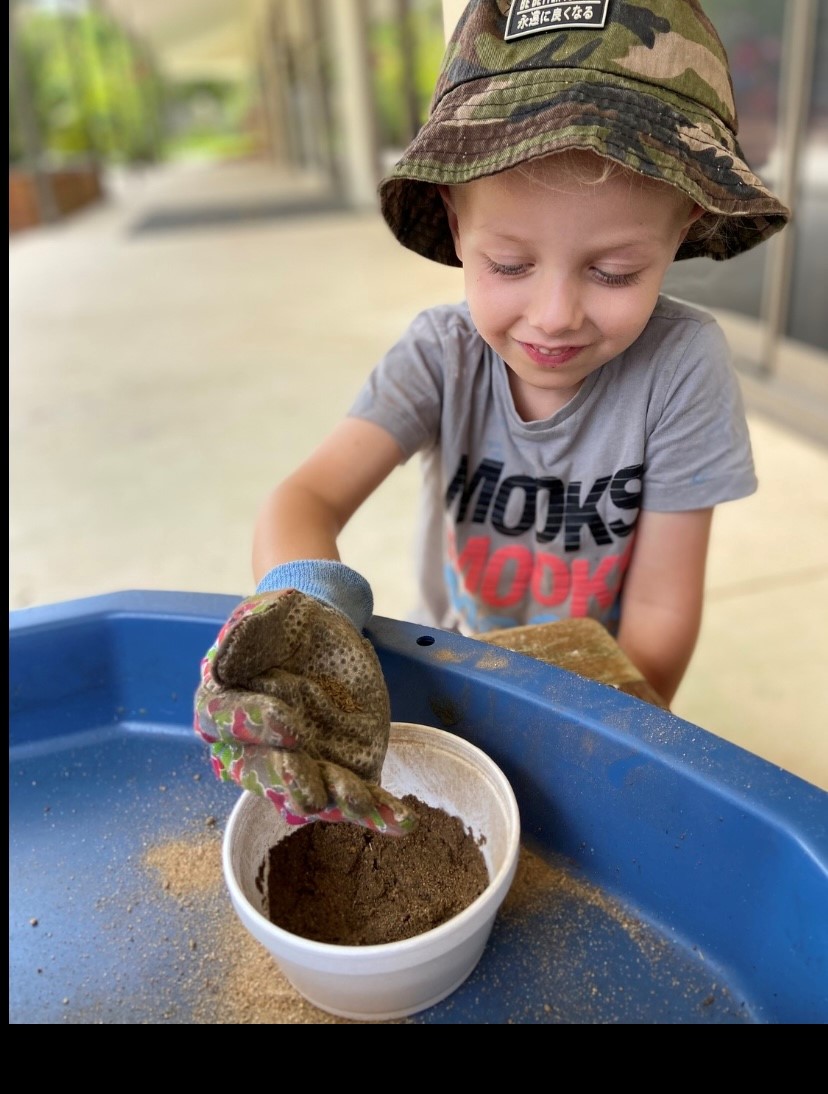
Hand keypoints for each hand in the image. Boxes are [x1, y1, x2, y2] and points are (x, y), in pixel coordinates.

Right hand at [194, 588, 415, 833]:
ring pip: (306, 794)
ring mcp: (299, 764)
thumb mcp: (266, 614)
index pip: (224, 723)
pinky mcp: (339, 770)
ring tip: (360, 801)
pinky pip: (354, 798)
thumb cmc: (283, 625)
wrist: (325, 633)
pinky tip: (400, 820)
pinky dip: (377, 810)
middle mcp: (255, 747)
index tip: (286, 722)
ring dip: (333, 801)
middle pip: (261, 773)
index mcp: (226, 708)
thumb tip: (221, 663)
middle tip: (313, 785)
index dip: (252, 726)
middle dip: (289, 780)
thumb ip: (245, 632)